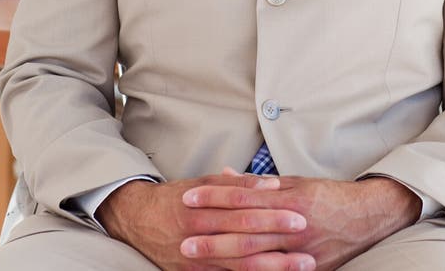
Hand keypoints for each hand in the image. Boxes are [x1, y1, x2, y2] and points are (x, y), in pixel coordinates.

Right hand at [97, 175, 313, 270]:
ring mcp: (198, 258)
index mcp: (203, 205)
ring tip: (302, 265)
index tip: (298, 212)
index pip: (242, 206)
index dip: (270, 210)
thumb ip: (236, 185)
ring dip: (273, 265)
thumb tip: (271, 185)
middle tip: (306, 236)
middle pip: (243, 235)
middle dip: (276, 236)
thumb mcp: (203, 183)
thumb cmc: (178, 197)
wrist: (139, 219)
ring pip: (240, 263)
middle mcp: (200, 232)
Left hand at [181, 173, 420, 270]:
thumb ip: (260, 183)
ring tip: (198, 260)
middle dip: (212, 237)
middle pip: (244, 231)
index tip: (189, 198)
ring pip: (256, 257)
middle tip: (183, 240)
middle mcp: (292, 223)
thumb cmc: (328, 196)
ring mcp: (300, 250)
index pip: (243, 196)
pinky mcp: (309, 270)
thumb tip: (226, 175)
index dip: (214, 197)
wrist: (367, 216)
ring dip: (224, 258)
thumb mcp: (294, 182)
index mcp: (288, 197)